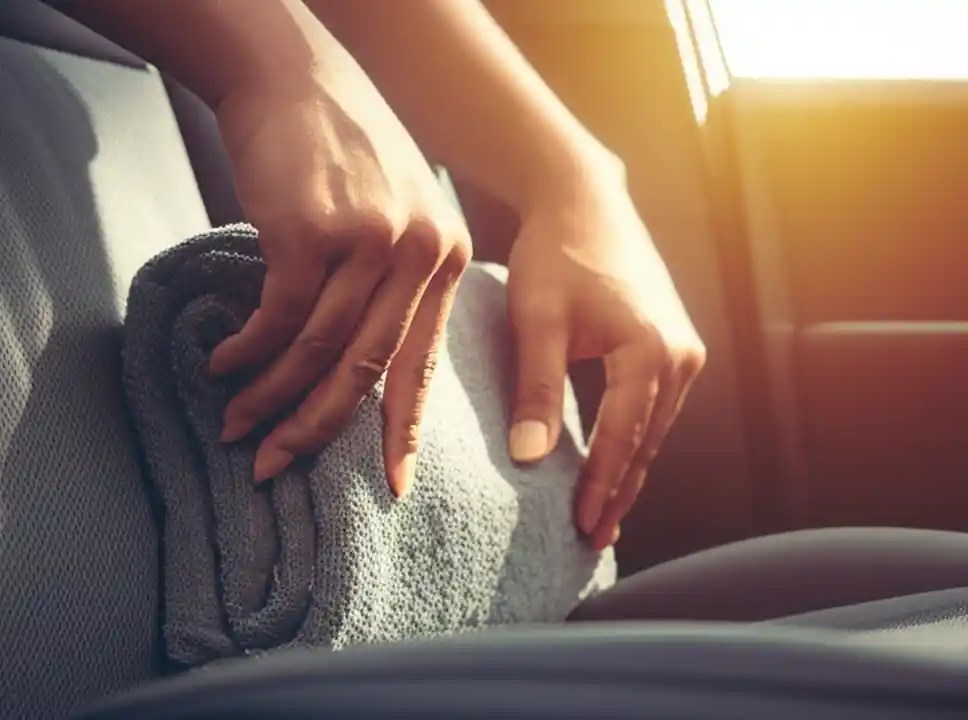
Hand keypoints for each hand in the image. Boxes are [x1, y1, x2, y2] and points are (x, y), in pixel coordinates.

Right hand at [208, 62, 470, 496]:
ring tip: (234, 424)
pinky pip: (278, 318)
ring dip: (268, 396)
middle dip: (314, 429)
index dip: (401, 430)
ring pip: (317, 351)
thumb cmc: (336, 154)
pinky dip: (248, 350)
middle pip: (366, 370)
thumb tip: (354, 364)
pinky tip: (224, 363)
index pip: (422, 363)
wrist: (292, 75)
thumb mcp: (390, 213)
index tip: (391, 485)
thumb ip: (389, 283)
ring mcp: (370, 243)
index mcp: (446, 258)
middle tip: (272, 466)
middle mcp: (421, 254)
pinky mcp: (313, 233)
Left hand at [506, 158, 705, 549]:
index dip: (599, 487)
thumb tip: (528, 458)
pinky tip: (615, 467)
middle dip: (619, 493)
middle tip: (589, 541)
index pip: (623, 439)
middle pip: (647, 443)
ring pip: (655, 430)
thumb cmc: (554, 253)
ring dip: (630, 473)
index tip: (577, 528)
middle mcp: (680, 354)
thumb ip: (535, 387)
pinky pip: (656, 410)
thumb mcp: (535, 319)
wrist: (583, 199)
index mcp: (650, 350)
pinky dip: (636, 442)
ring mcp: (683, 350)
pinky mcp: (673, 345)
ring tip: (600, 518)